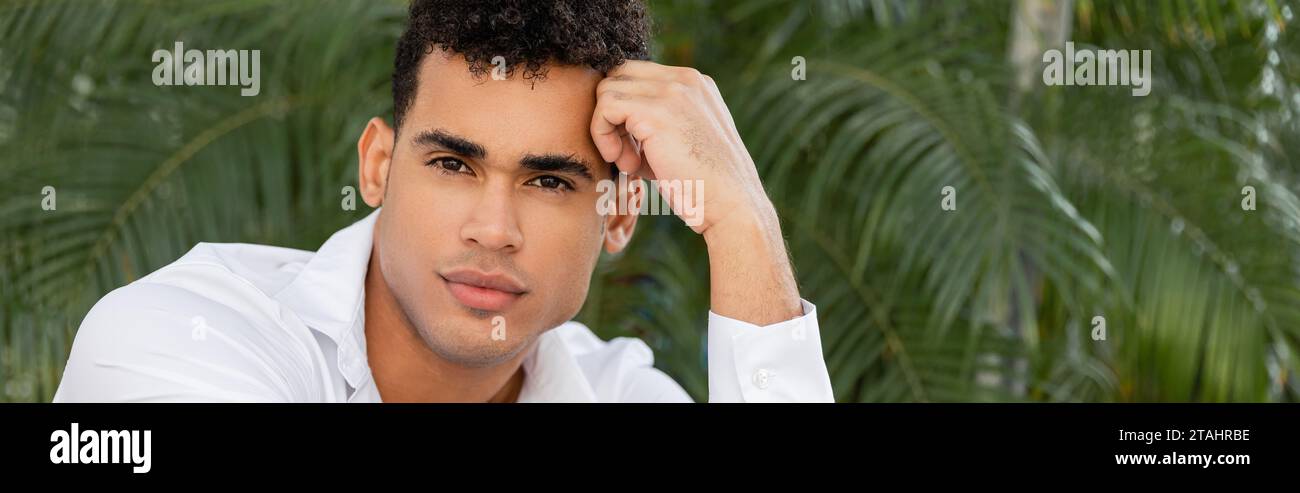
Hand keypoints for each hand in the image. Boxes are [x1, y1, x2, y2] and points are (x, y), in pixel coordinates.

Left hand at [590, 60, 776, 235]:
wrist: (731, 205)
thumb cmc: (704, 185)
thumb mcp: (679, 142)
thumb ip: (652, 123)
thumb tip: (613, 122)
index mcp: (693, 83)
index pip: (636, 76)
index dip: (623, 111)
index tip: (634, 148)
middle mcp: (684, 79)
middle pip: (618, 74)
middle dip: (610, 114)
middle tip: (625, 154)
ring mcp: (672, 90)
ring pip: (607, 88)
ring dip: (606, 128)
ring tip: (628, 163)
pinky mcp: (656, 111)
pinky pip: (605, 107)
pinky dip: (602, 135)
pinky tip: (625, 163)